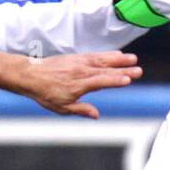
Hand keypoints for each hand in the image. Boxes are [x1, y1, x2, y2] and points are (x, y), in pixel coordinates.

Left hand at [20, 52, 143, 118]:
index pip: (101, 81)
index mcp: (79, 84)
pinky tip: (116, 55)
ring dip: (118, 59)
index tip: (128, 79)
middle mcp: (81, 71)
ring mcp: (79, 62)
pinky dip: (106, 55)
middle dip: (123, 69)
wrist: (30, 75)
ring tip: (132, 58)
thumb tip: (96, 115)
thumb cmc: (45, 93)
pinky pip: (95, 55)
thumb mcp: (62, 107)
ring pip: (102, 60)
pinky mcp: (76, 57)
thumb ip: (81, 109)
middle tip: (139, 70)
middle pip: (106, 70)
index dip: (115, 80)